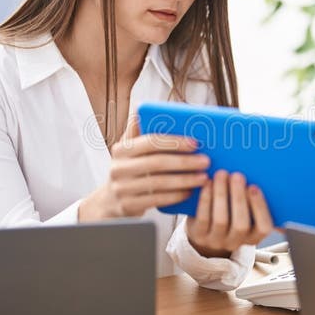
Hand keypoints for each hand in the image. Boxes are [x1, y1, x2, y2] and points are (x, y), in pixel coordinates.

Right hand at [79, 118, 209, 220]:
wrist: (109, 201)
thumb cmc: (128, 170)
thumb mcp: (129, 150)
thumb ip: (137, 131)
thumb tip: (142, 108)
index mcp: (122, 149)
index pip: (151, 141)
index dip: (175, 141)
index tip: (196, 143)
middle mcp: (119, 168)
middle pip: (157, 162)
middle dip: (185, 162)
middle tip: (205, 161)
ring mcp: (122, 188)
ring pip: (159, 183)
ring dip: (185, 180)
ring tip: (203, 177)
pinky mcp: (128, 206)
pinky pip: (157, 200)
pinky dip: (176, 196)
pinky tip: (190, 192)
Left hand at [186, 170, 273, 256]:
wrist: (204, 228)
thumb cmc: (230, 212)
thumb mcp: (244, 210)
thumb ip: (251, 198)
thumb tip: (255, 175)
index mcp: (254, 237)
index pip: (264, 228)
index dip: (260, 207)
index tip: (254, 186)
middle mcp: (236, 243)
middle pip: (241, 225)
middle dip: (239, 198)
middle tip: (237, 175)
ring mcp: (216, 241)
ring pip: (221, 220)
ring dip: (222, 194)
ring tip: (222, 174)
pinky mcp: (199, 236)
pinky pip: (203, 218)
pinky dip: (206, 198)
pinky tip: (208, 183)